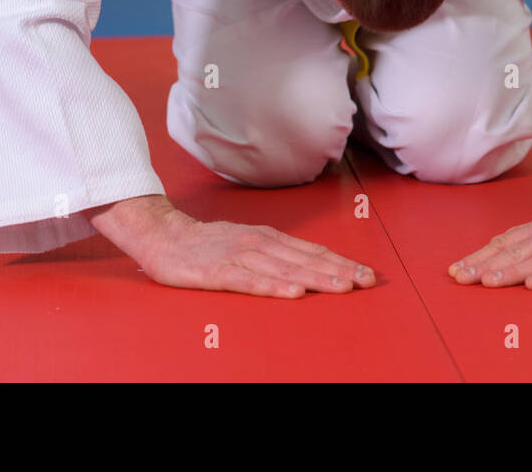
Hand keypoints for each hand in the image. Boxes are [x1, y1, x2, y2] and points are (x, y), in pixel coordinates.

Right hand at [88, 195, 375, 298]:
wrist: (163, 236)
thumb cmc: (207, 245)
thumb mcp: (247, 243)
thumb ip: (276, 254)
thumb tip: (310, 266)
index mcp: (268, 238)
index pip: (312, 251)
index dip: (341, 262)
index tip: (368, 273)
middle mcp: (259, 244)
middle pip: (306, 260)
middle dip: (340, 271)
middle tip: (368, 281)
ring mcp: (239, 257)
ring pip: (285, 269)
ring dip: (316, 278)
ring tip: (342, 287)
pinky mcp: (218, 273)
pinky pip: (250, 281)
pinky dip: (273, 286)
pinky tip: (293, 293)